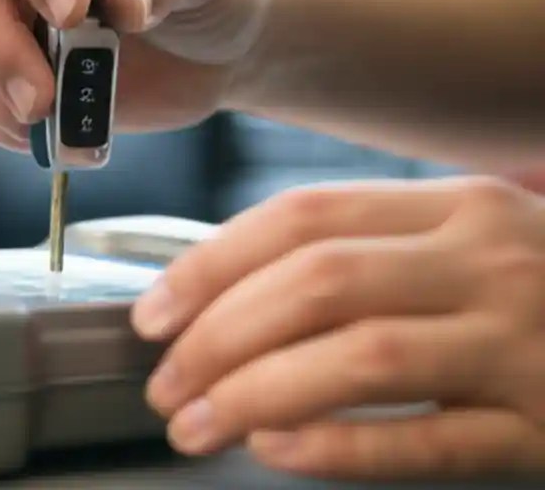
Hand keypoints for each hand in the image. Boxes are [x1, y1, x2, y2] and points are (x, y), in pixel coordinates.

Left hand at [131, 176, 544, 481]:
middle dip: (216, 336)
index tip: (153, 313)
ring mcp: (525, 344)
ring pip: (361, 357)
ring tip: (196, 424)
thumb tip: (226, 293)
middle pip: (317, 283)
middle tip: (164, 383)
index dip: (210, 266)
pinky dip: (340, 446)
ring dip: (254, 391)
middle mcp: (491, 262)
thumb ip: (371, 255)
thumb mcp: (470, 250)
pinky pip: (430, 440)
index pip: (302, 219)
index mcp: (458, 210)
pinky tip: (278, 450)